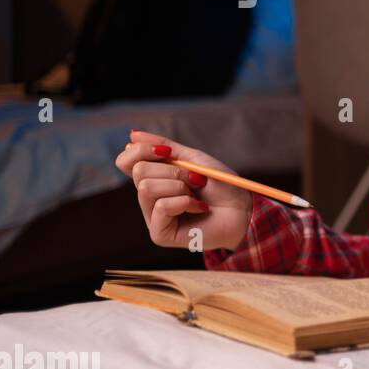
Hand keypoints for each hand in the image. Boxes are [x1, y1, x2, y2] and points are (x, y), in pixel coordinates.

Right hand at [115, 129, 251, 251]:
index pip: (125, 161)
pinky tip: (200, 208)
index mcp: (154, 178)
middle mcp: (149, 197)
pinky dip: (185, 202)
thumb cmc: (221, 186)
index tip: (167, 151)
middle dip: (173, 170)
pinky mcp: (160, 233)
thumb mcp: (193, 158)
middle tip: (195, 179)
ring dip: (179, 186)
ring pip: (148, 189)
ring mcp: (153, 217)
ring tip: (197, 193)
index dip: (141, 151)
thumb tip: (132, 134)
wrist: (242, 209)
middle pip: (139, 172)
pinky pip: (161, 207)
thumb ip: (163, 146)